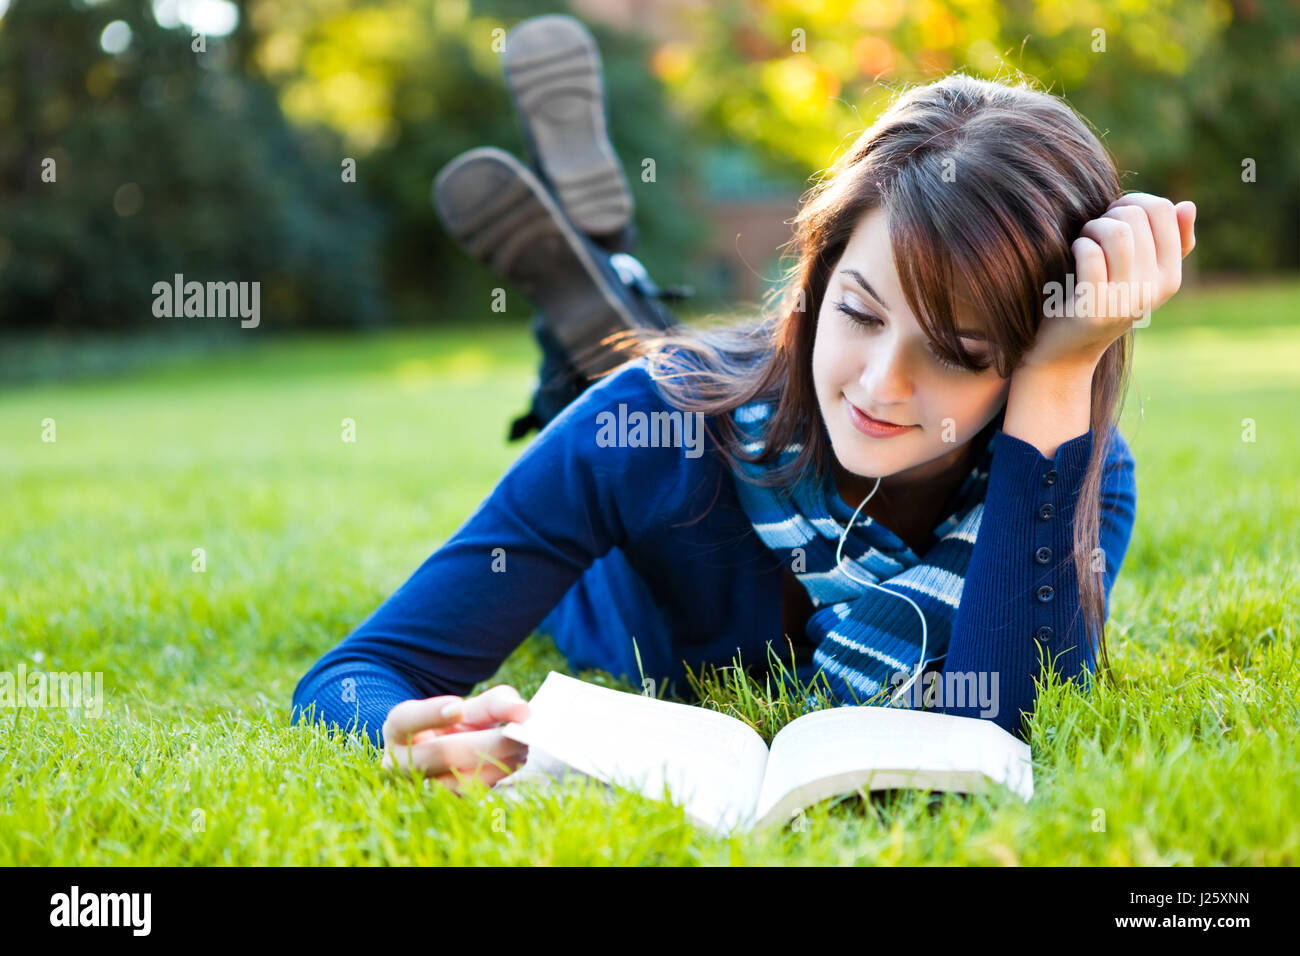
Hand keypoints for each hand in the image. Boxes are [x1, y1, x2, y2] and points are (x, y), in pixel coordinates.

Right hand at [380, 684, 530, 792]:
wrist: (451, 751)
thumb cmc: (459, 724)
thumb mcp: (472, 707)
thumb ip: (497, 703)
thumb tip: (522, 712)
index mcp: (399, 727)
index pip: (405, 720)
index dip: (430, 715)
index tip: (459, 707)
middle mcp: (400, 761)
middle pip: (440, 753)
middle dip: (484, 744)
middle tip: (517, 734)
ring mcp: (419, 787)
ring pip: (457, 781)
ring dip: (495, 765)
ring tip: (520, 748)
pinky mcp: (441, 804)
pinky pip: (470, 795)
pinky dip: (495, 778)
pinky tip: (512, 763)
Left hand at [1019, 193, 1195, 374]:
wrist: (1064, 353)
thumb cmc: (1098, 303)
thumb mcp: (1137, 277)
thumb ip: (1165, 244)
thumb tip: (1187, 205)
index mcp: (1170, 277)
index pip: (1164, 210)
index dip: (1133, 201)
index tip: (1113, 215)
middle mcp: (1154, 289)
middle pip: (1137, 216)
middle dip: (1108, 214)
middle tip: (1093, 232)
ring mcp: (1125, 300)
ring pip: (1116, 231)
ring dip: (1092, 227)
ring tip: (1083, 240)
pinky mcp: (1094, 308)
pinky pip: (1091, 254)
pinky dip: (1078, 246)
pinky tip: (1073, 254)